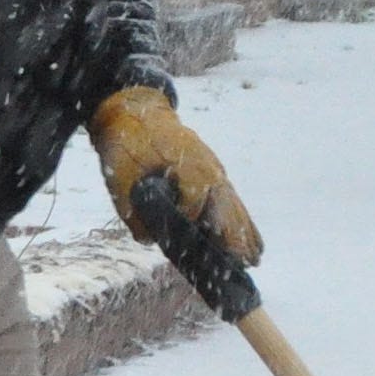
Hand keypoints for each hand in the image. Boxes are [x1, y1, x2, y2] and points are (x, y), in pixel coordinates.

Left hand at [92, 86, 260, 264]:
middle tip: (245, 263)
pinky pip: (232, 199)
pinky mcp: (213, 172)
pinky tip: (251, 240)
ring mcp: (214, 169)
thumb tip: (149, 239)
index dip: (190, 221)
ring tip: (255, 258)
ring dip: (244, 232)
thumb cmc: (127, 144)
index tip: (184, 240)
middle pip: (226, 206)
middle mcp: (207, 168)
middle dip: (235, 236)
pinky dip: (242, 220)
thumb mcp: (119, 176)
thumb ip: (132, 210)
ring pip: (234, 205)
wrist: (135, 112)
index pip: (195, 201)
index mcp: (186, 165)